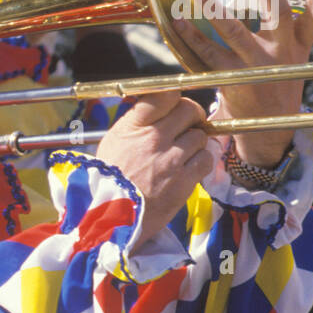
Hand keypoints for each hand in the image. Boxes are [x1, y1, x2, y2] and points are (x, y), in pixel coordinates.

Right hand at [96, 90, 214, 245]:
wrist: (108, 217)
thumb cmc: (107, 180)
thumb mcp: (112, 143)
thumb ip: (135, 125)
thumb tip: (156, 110)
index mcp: (132, 126)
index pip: (163, 94)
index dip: (174, 96)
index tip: (174, 105)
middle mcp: (153, 138)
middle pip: (189, 109)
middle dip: (192, 116)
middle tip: (188, 125)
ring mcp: (170, 159)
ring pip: (200, 135)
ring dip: (196, 142)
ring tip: (184, 152)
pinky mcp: (183, 181)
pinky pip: (206, 159)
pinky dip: (202, 161)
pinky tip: (190, 167)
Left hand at [172, 0, 312, 166]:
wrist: (268, 125)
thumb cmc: (278, 78)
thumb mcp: (295, 54)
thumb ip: (288, 26)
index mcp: (300, 45)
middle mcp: (281, 53)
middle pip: (278, 15)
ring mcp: (255, 66)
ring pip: (235, 33)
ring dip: (215, 9)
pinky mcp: (230, 80)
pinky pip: (206, 55)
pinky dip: (190, 37)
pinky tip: (177, 22)